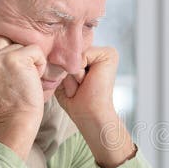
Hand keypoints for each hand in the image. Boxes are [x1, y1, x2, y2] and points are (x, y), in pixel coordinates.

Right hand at [0, 31, 45, 156]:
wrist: (14, 121)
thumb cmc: (2, 102)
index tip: (1, 64)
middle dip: (10, 54)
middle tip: (13, 75)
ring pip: (16, 43)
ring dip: (25, 59)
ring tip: (22, 77)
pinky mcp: (15, 59)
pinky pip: (34, 49)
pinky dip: (39, 63)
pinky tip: (33, 77)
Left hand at [55, 46, 135, 167]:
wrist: (91, 116)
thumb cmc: (78, 102)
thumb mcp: (64, 79)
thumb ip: (61, 63)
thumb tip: (59, 51)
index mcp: (90, 58)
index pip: (66, 54)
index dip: (64, 71)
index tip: (76, 86)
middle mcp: (99, 53)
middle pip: (69, 54)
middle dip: (68, 72)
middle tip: (80, 88)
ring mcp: (106, 52)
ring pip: (73, 55)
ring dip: (72, 75)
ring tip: (83, 87)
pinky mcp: (109, 54)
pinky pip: (81, 56)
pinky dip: (78, 73)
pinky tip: (87, 83)